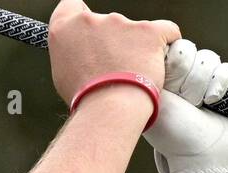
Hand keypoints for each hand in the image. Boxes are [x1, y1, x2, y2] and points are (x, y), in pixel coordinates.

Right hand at [48, 0, 179, 102]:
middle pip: (105, 22)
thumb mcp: (62, 73)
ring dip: (134, 47)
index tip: (88, 26)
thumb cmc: (85, 96)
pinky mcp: (148, 30)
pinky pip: (164, 31)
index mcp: (65, 28)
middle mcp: (91, 20)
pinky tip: (157, 62)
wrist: (109, 107)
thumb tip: (81, 54)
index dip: (81, 14)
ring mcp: (121, 23)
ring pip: (133, 30)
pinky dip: (163, 44)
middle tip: (112, 65)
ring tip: (131, 73)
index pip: (71, 5)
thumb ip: (71, 53)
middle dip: (111, 40)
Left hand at [142, 39, 227, 172]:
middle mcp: (186, 81)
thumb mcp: (153, 102)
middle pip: (189, 51)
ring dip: (201, 83)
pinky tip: (213, 101)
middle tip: (184, 102)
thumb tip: (159, 47)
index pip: (169, 50)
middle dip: (186, 77)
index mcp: (165, 82)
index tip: (166, 86)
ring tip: (199, 105)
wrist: (204, 158)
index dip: (171, 64)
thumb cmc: (173, 136)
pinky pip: (227, 68)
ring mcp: (210, 84)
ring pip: (208, 58)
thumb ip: (152, 72)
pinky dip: (219, 82)